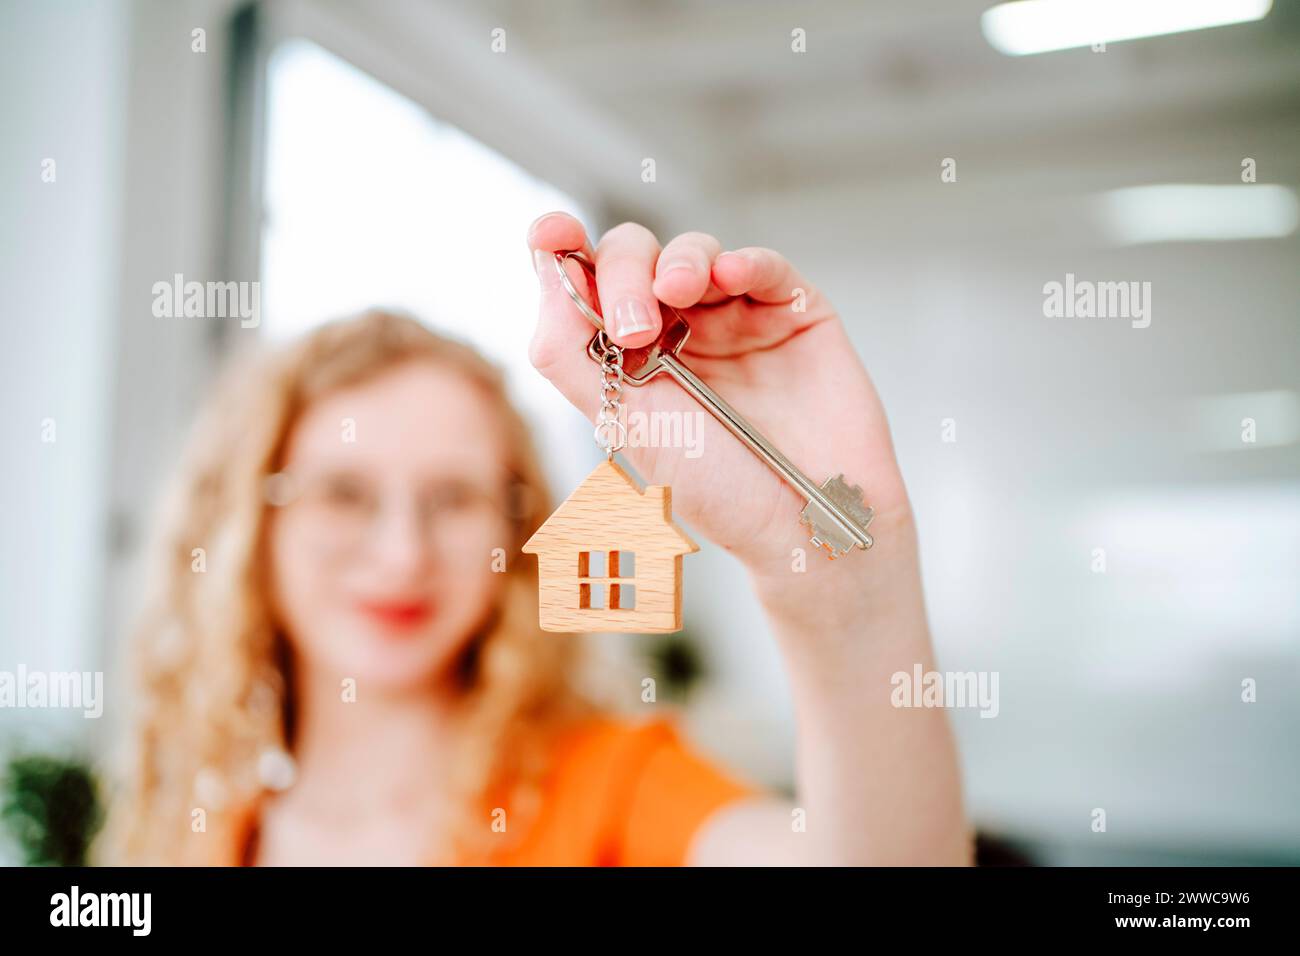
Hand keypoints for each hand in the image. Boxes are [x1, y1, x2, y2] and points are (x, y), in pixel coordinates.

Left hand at [526, 213, 910, 579]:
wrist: (807, 524)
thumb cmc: (720, 489)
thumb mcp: (627, 426)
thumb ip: (572, 351)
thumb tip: (541, 269)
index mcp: (625, 354)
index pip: (583, 281)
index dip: (561, 245)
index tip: (550, 234)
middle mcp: (676, 327)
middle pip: (633, 255)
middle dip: (623, 275)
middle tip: (634, 329)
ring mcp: (733, 315)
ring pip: (693, 250)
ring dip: (677, 262)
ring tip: (676, 295)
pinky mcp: (790, 311)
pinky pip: (764, 266)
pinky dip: (745, 260)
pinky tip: (730, 275)